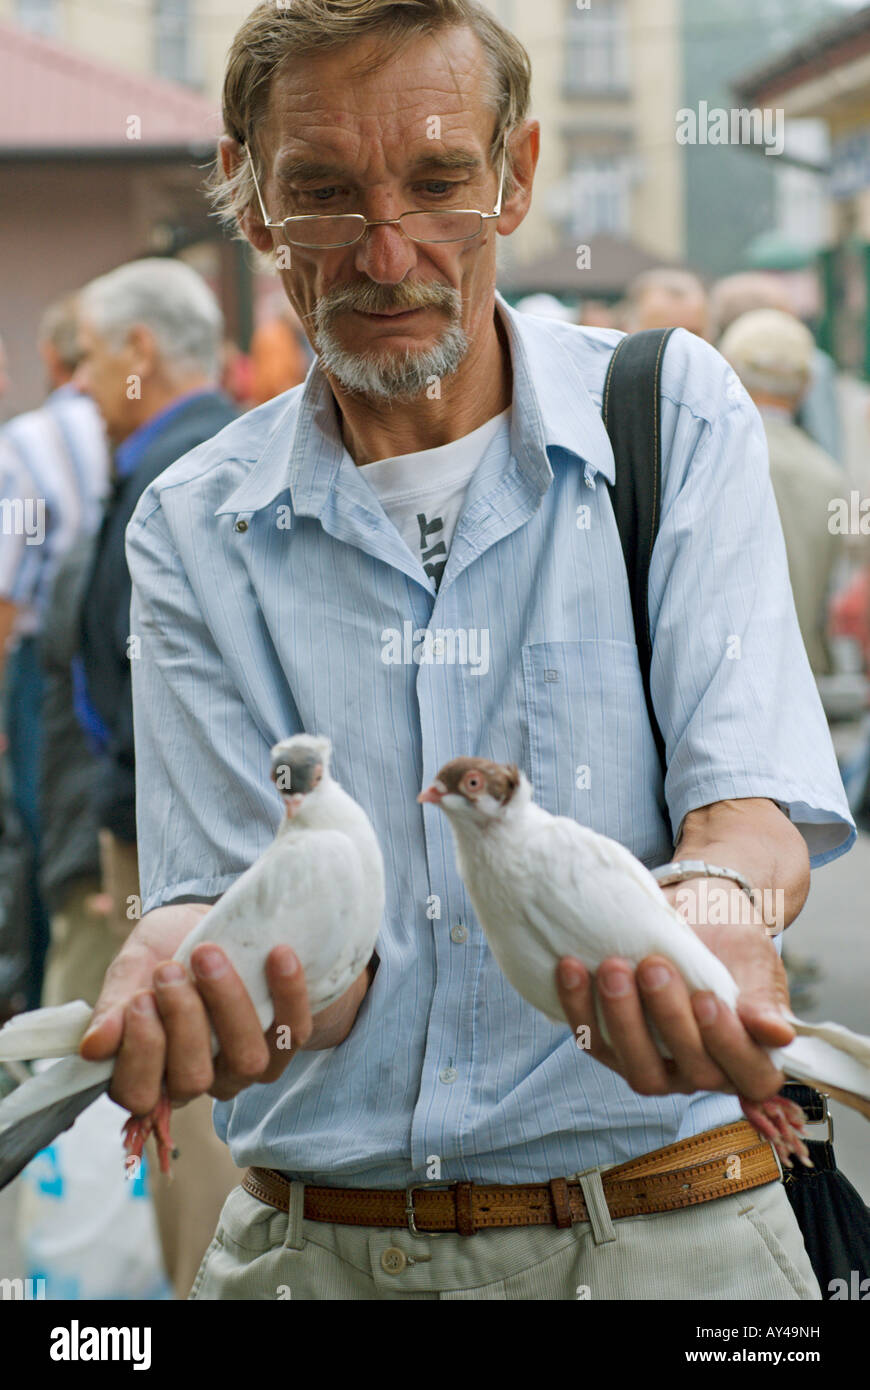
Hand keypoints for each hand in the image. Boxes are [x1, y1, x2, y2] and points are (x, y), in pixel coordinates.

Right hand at [80, 904, 370, 1114]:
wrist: (229, 919)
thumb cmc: (173, 944)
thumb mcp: (137, 960)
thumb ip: (115, 1000)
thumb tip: (93, 1047)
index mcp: (150, 1067)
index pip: (138, 1093)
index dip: (140, 1054)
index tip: (139, 999)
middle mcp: (199, 1077)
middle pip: (192, 1079)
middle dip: (182, 1021)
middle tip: (169, 969)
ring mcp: (245, 1066)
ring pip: (245, 1061)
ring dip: (228, 1005)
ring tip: (208, 955)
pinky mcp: (286, 1043)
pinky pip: (292, 1032)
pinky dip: (287, 994)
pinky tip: (278, 955)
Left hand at [555, 879, 795, 1102]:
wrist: (695, 912)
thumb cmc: (731, 940)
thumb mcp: (754, 960)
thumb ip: (764, 998)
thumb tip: (778, 1035)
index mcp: (750, 1057)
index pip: (749, 1073)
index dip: (727, 1043)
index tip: (706, 998)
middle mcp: (703, 1071)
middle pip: (691, 1071)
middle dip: (668, 1019)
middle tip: (653, 966)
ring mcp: (656, 1065)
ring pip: (639, 1066)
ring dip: (622, 1020)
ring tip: (614, 968)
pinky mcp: (614, 1049)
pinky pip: (594, 1042)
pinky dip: (579, 1008)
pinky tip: (572, 968)